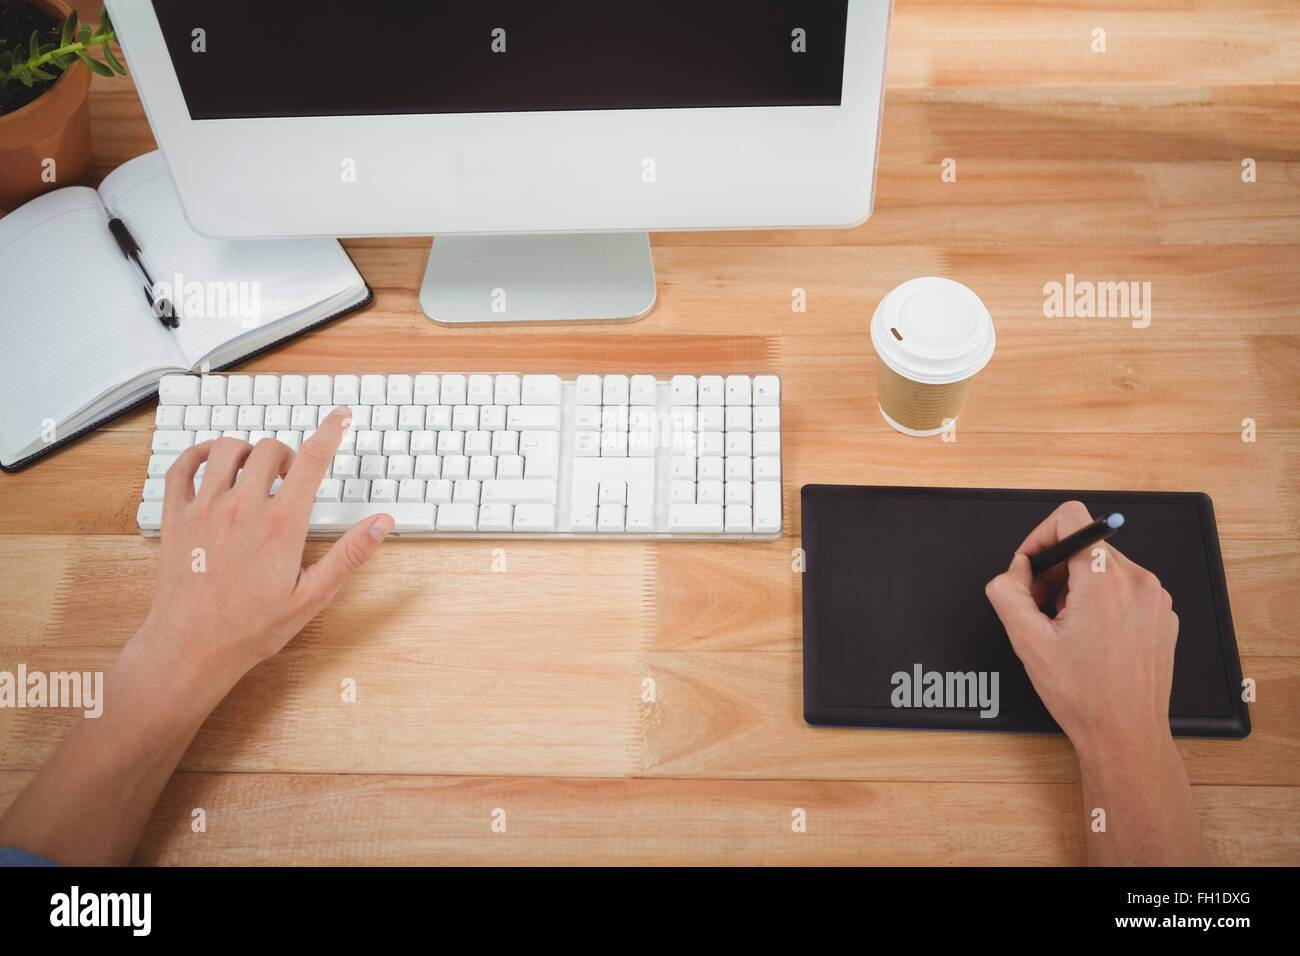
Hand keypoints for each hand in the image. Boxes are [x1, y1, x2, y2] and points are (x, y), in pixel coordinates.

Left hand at [138, 406, 392, 691]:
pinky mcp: (175, 517)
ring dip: (246, 451)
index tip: (339, 417)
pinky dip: (198, 454)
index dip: (330, 431)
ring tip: (254, 473)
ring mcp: (204, 509)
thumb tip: (381, 524)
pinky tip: (212, 464)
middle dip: (287, 454)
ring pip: (226, 448)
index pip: (312, 460)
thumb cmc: (251, 628)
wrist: (191, 648)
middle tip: (290, 476)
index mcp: (281, 525)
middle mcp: (242, 508)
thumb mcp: (313, 596)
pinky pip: (182, 465)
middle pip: (270, 448)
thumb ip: (349, 554)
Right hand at [984, 500, 1178, 763]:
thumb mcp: (1026, 640)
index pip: (1071, 517)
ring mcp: (1155, 598)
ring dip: (1076, 587)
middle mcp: (1137, 582)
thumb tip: (1014, 571)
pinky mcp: (1162, 615)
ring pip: (1103, 567)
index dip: (1040, 536)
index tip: (1030, 565)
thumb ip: (1007, 591)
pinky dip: (1101, 601)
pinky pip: (1124, 588)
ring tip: (1066, 628)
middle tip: (1041, 609)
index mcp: (1104, 580)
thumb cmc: (1084, 696)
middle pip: (1084, 546)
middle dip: (1054, 570)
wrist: (1125, 733)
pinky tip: (1091, 636)